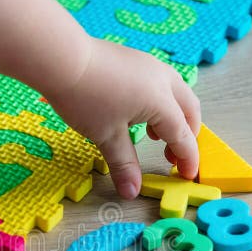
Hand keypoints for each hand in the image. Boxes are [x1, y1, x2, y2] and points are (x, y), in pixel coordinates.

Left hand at [44, 37, 200, 198]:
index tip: (187, 175)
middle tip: (172, 158)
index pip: (182, 135)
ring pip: (176, 93)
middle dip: (187, 135)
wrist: (62, 59)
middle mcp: (162, 79)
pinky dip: (161, 103)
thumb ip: (124, 164)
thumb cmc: (85, 97)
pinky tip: (138, 114)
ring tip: (155, 137)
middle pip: (189, 110)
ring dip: (174, 117)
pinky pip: (160, 83)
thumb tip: (132, 192)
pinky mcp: (135, 59)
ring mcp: (149, 65)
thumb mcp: (106, 136)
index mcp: (161, 100)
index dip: (187, 158)